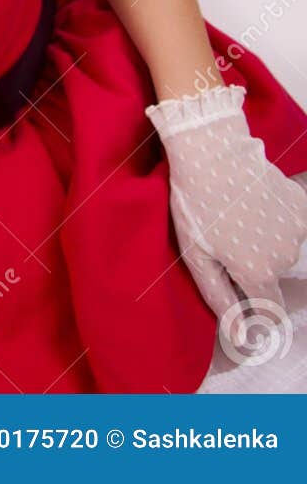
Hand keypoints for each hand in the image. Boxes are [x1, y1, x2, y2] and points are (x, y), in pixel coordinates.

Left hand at [146, 85, 306, 346]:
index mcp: (258, 273)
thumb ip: (220, 298)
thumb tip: (239, 337)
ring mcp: (298, 230)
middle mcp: (286, 257)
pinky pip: (290, 224)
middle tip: (221, 238)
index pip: (267, 311)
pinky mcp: (301, 206)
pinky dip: (273, 219)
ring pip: (280, 249)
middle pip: (270, 276)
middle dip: (250, 266)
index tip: (240, 302)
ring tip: (233, 216)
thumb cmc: (195, 204)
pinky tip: (250, 203)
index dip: (254, 312)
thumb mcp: (196, 255)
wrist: (213, 153)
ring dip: (262, 241)